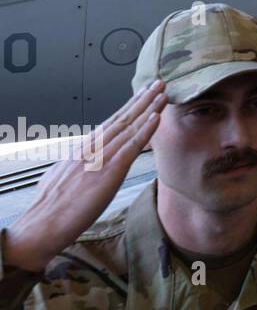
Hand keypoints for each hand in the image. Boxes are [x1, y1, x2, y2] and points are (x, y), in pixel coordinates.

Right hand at [2, 81, 166, 273]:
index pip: (109, 123)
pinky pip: (131, 147)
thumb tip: (80, 160)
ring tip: (163, 93)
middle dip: (142, 100)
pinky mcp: (108, 173)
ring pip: (129, 128)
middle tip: (158, 83)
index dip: (127, 107)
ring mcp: (100, 159)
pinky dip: (145, 130)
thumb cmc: (49, 208)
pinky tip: (156, 117)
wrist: (41, 226)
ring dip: (149, 109)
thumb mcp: (60, 178)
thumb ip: (76, 165)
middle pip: (121, 119)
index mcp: (81, 150)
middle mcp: (91, 149)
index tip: (141, 94)